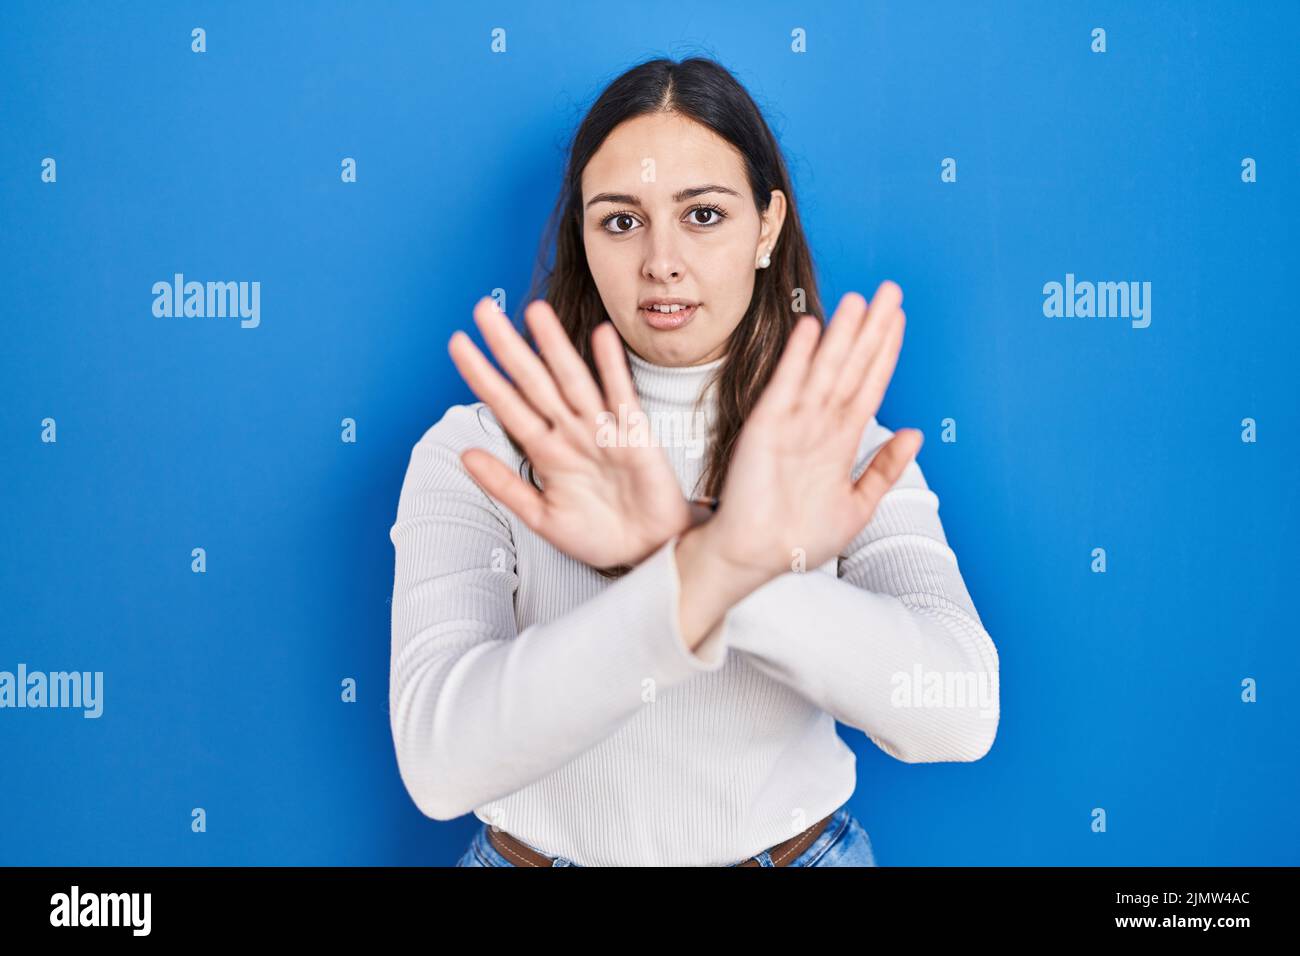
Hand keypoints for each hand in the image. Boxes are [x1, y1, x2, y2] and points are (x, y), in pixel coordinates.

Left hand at [447, 296, 691, 569]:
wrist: (647, 553)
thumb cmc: (599, 535)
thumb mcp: (543, 517)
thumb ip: (505, 486)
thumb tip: (465, 456)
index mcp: (546, 452)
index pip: (507, 405)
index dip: (483, 376)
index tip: (458, 344)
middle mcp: (570, 433)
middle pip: (534, 381)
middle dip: (508, 347)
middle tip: (483, 309)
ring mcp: (602, 430)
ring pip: (572, 380)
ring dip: (555, 345)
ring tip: (535, 311)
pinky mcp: (635, 436)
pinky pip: (621, 396)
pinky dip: (611, 367)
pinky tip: (601, 337)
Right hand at [699, 281, 922, 579]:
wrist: (756, 557)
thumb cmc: (800, 538)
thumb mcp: (857, 506)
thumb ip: (884, 470)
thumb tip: (915, 434)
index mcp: (840, 441)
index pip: (869, 385)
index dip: (885, 351)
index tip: (900, 318)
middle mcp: (818, 425)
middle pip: (852, 367)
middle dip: (871, 329)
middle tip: (891, 289)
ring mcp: (792, 423)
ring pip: (825, 370)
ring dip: (842, 334)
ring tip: (860, 299)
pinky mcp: (766, 427)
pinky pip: (786, 386)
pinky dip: (799, 358)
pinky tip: (812, 328)